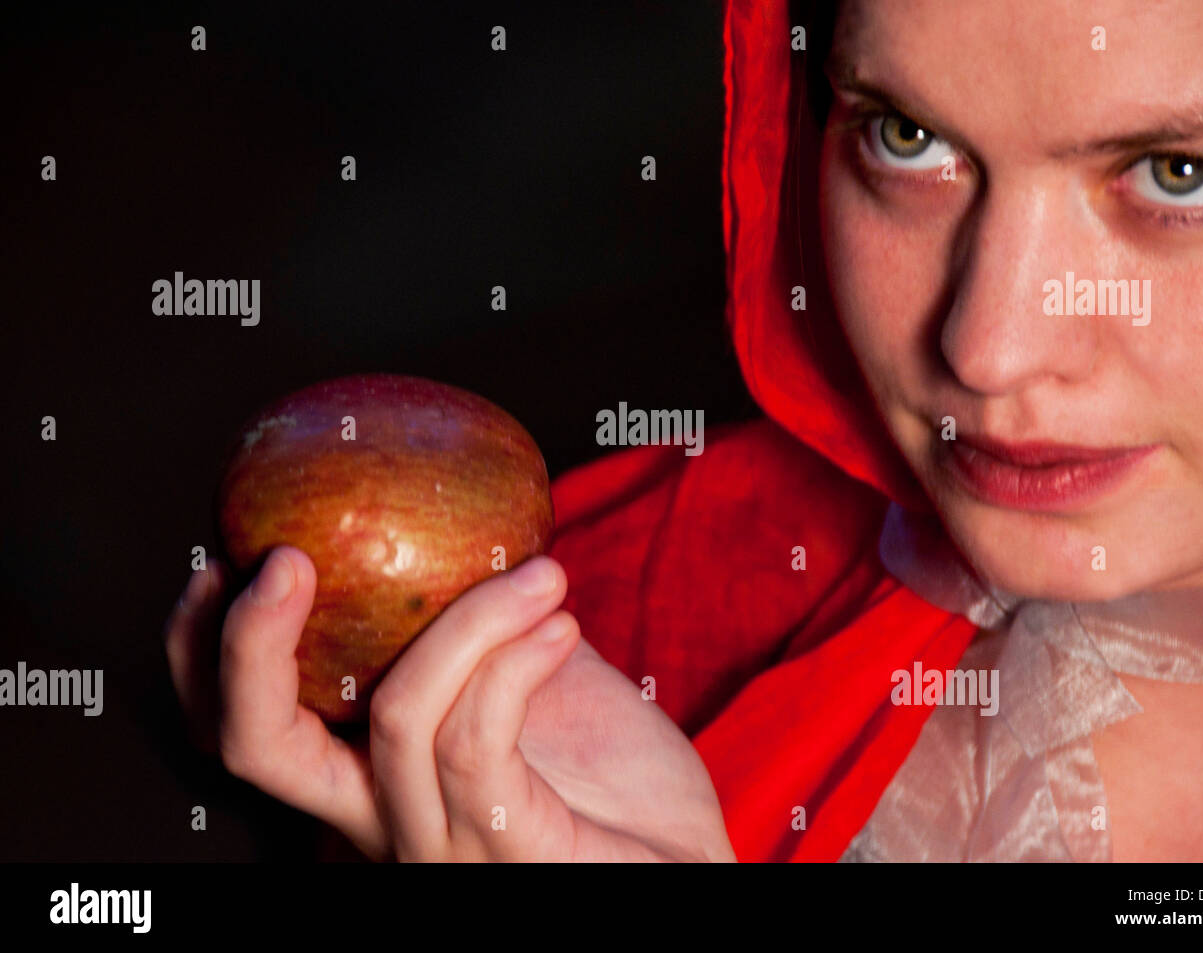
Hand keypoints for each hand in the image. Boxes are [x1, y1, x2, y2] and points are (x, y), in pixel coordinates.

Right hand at [164, 548, 734, 861]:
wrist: (683, 860)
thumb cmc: (612, 776)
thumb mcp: (535, 673)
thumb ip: (483, 622)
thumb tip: (468, 526)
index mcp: (372, 775)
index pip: (250, 730)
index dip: (208, 654)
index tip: (224, 560)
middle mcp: (383, 819)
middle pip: (261, 747)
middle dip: (251, 644)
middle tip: (287, 558)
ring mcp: (439, 844)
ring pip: (397, 714)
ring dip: (470, 617)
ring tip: (542, 574)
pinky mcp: (505, 851)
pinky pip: (478, 740)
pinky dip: (513, 660)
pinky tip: (559, 624)